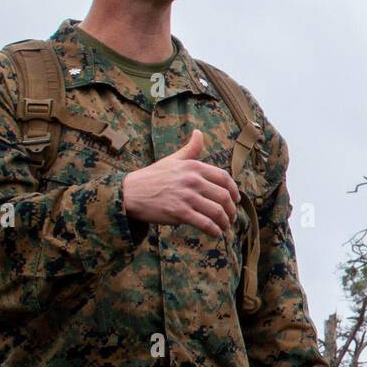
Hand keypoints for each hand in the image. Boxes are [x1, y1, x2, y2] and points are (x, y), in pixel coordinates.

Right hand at [121, 129, 240, 236]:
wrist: (130, 193)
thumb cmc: (152, 177)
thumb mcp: (173, 159)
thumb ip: (190, 149)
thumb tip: (199, 132)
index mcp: (194, 166)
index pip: (224, 177)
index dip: (234, 190)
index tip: (236, 200)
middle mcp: (193, 180)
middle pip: (223, 196)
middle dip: (231, 210)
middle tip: (231, 217)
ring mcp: (187, 197)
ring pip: (217, 211)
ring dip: (225, 222)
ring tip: (225, 227)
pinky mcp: (179, 213)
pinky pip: (205, 223)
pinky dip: (214, 231)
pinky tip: (216, 234)